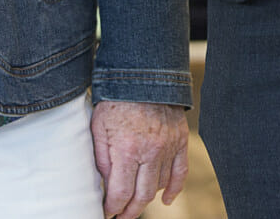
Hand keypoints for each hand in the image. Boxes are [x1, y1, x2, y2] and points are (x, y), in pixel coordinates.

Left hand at [89, 100, 187, 218]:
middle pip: (142, 196)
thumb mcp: (98, 128)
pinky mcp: (180, 140)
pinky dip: (174, 189)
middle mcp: (151, 151)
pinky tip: (166, 200)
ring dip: (147, 199)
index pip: (121, 193)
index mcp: (127, 149)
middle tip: (121, 217)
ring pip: (160, 186)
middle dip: (129, 212)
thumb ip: (102, 159)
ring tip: (136, 203)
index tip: (107, 213)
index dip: (112, 208)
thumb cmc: (116, 101)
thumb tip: (106, 186)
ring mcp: (168, 147)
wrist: (144, 74)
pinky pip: (181, 172)